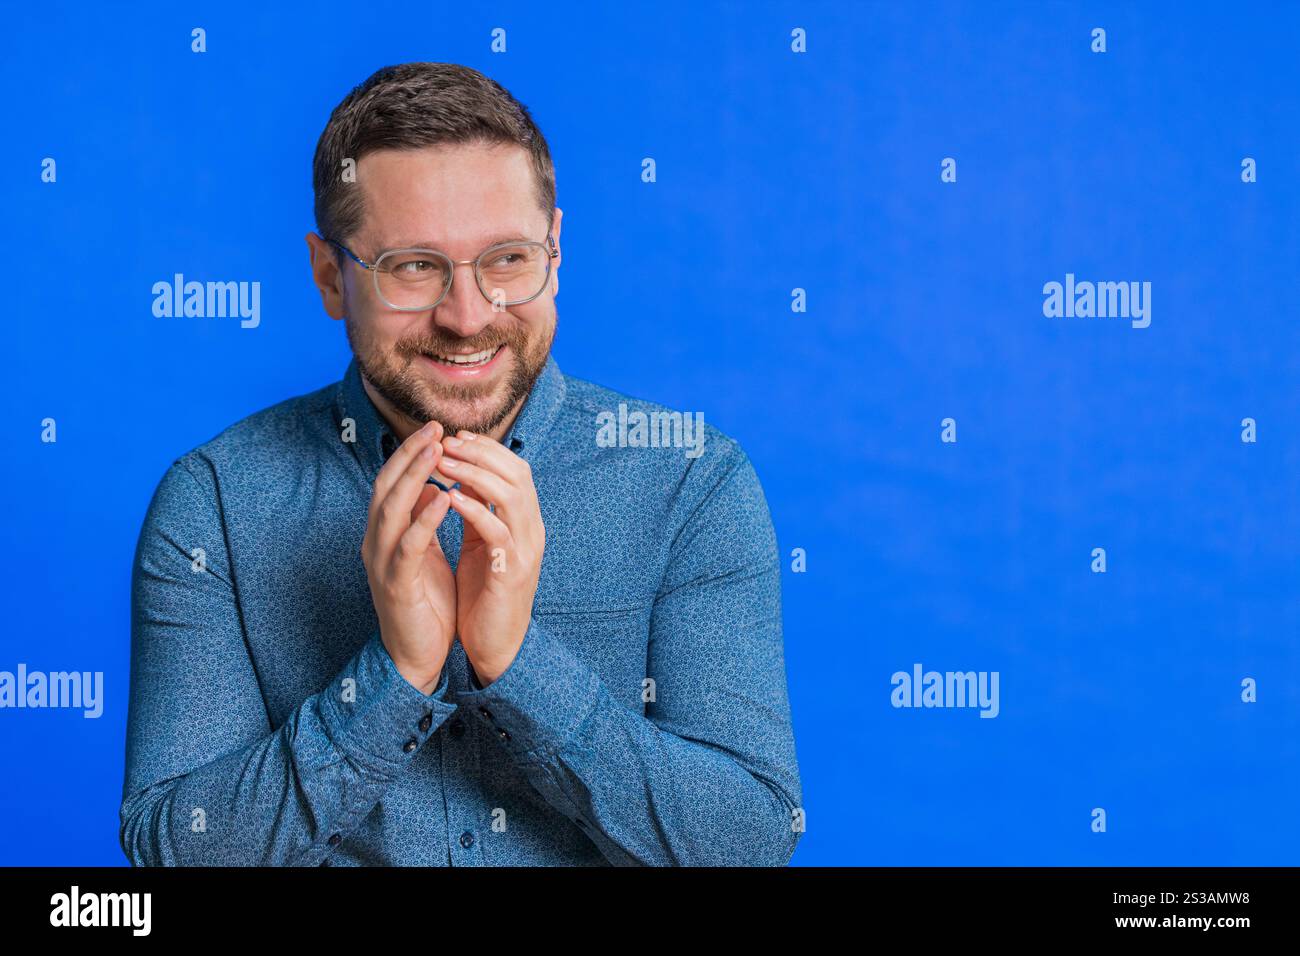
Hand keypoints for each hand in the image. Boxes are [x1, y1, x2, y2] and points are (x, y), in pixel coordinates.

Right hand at [361, 420, 457, 692]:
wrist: (418, 658)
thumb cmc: (425, 604)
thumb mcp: (426, 554)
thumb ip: (423, 521)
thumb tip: (431, 484)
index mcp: (386, 535)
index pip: (393, 483)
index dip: (411, 454)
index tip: (436, 428)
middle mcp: (377, 544)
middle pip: (386, 487)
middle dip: (410, 455)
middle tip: (435, 428)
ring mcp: (383, 563)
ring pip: (391, 510)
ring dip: (414, 477)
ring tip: (437, 452)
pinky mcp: (397, 585)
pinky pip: (408, 546)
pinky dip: (424, 519)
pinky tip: (443, 498)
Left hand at [438, 430, 544, 684]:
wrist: (496, 647)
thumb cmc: (485, 596)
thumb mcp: (480, 544)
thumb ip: (478, 511)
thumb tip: (462, 475)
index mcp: (523, 522)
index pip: (515, 468)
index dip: (486, 448)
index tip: (453, 436)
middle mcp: (531, 531)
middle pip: (518, 473)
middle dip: (481, 452)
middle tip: (446, 440)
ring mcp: (524, 551)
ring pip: (512, 496)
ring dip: (475, 474)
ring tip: (444, 462)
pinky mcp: (511, 573)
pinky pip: (497, 532)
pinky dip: (475, 511)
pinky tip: (450, 500)